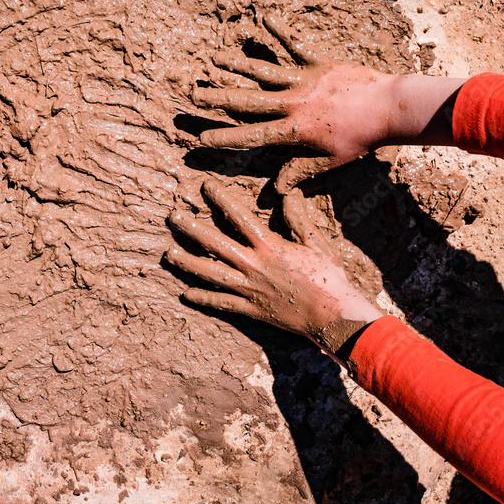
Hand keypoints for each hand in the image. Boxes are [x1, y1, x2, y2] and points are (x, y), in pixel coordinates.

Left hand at [166, 179, 380, 352]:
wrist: (333, 316)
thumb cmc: (329, 278)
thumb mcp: (316, 243)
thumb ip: (298, 220)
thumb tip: (288, 195)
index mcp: (270, 247)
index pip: (239, 217)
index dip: (220, 200)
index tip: (204, 187)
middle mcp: (254, 266)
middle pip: (216, 245)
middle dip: (192, 230)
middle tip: (173, 217)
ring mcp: (250, 289)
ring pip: (212, 274)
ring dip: (189, 263)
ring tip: (170, 254)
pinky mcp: (252, 309)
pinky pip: (222, 304)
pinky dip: (204, 299)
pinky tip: (186, 293)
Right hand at [193, 15, 464, 192]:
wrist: (387, 109)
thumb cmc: (360, 139)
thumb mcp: (328, 163)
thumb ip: (299, 172)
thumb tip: (276, 190)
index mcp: (292, 130)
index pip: (250, 136)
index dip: (224, 138)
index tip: (201, 138)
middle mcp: (291, 103)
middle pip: (246, 100)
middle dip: (217, 98)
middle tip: (194, 93)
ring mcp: (303, 81)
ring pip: (262, 72)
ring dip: (236, 65)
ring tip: (214, 59)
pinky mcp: (317, 64)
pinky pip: (294, 46)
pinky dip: (279, 32)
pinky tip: (264, 18)